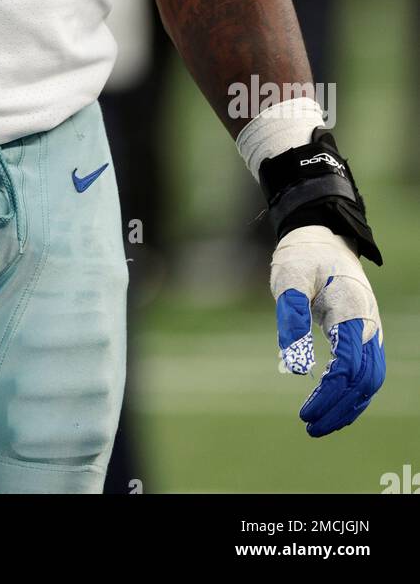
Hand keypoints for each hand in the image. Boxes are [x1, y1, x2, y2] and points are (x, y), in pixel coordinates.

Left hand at [270, 224, 384, 436]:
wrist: (322, 235)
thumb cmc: (303, 256)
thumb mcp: (289, 279)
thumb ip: (291, 318)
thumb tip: (296, 367)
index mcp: (352, 310)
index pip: (349, 364)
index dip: (329, 392)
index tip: (305, 411)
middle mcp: (368, 323)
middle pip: (365, 380)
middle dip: (341, 407)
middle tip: (309, 426)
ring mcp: (370, 329)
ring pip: (371, 380)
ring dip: (349, 406)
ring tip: (319, 424)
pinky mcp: (364, 333)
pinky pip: (367, 371)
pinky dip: (353, 393)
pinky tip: (331, 404)